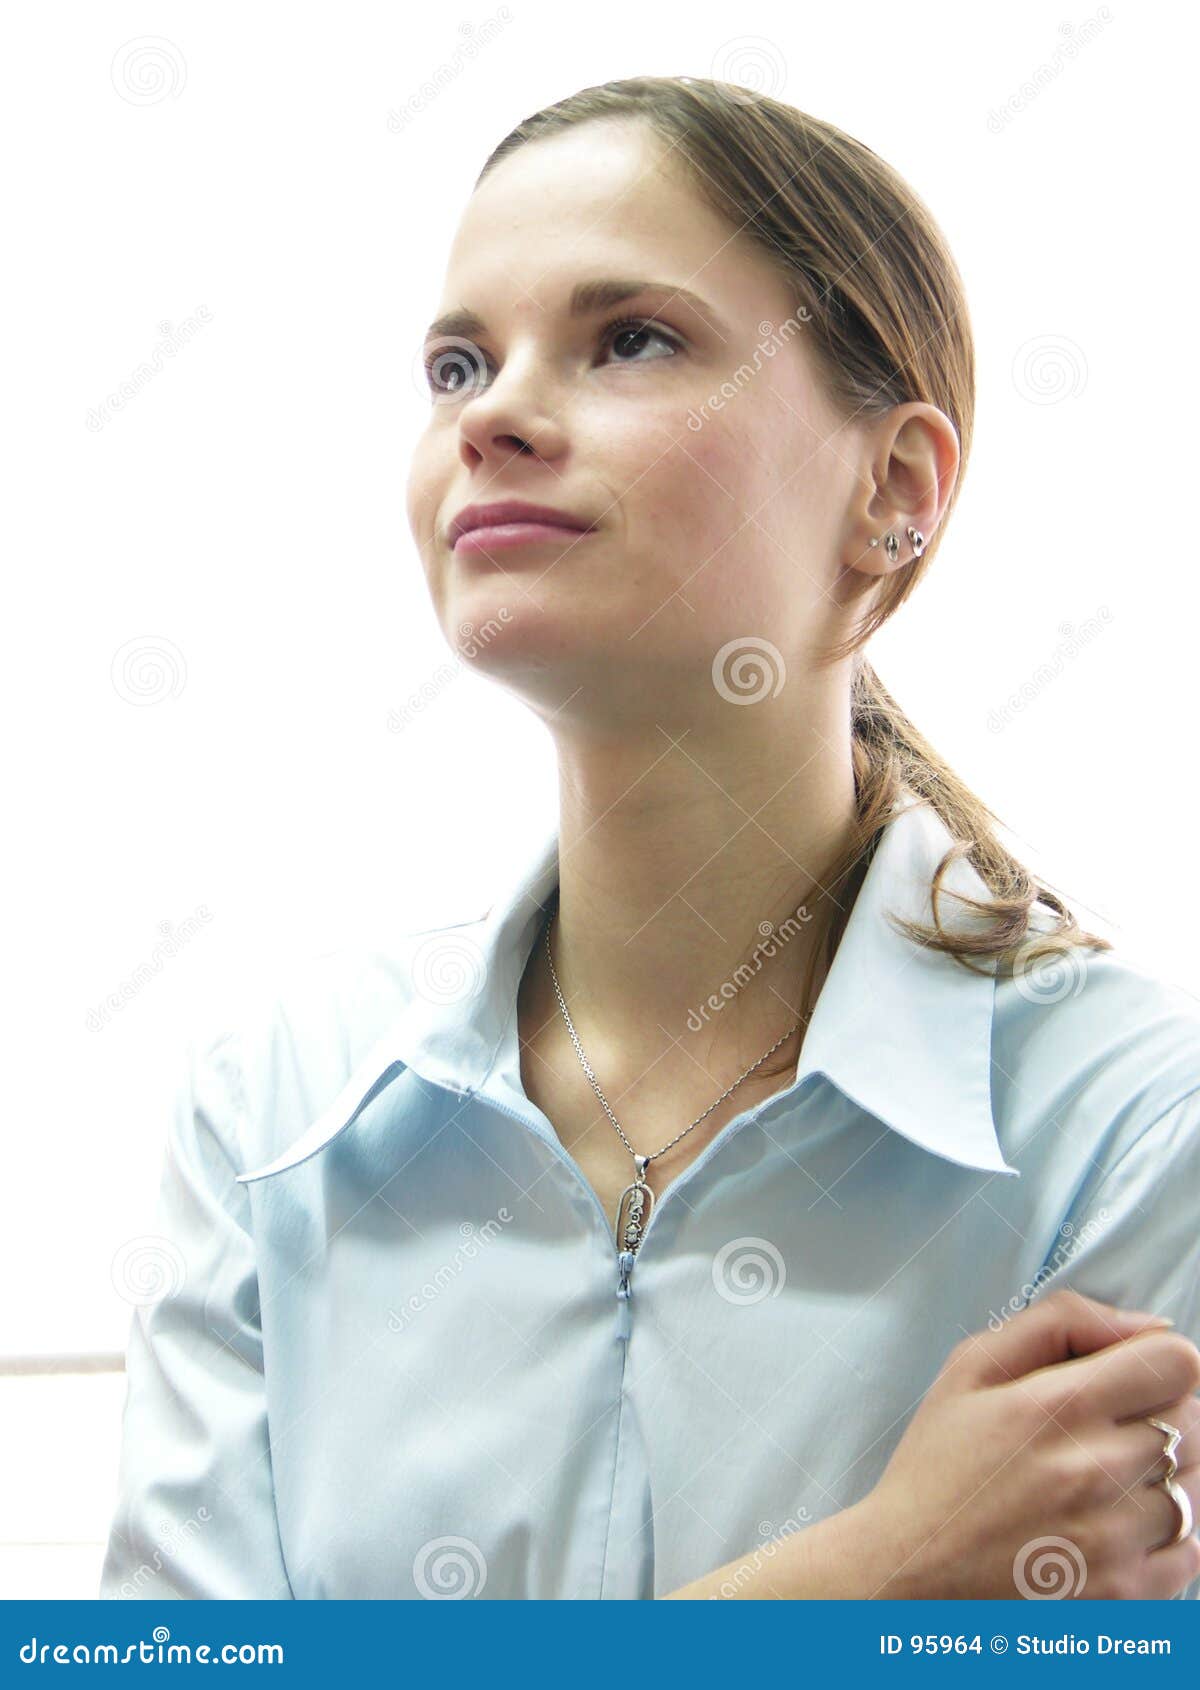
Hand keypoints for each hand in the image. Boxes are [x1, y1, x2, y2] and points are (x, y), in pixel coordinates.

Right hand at [844, 1289, 1199, 1598]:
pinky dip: (1167, 1534)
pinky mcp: (1128, 1596)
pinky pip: (1192, 1549)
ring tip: (1107, 1480)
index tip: (1134, 1376)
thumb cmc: (938, 1469)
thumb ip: (1059, 1323)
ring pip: (1197, 1484)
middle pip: (1193, 1421)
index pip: (1175, 1364)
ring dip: (1166, 1475)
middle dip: (1161, 1414)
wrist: (909, 1574)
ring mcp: (1116, 1539)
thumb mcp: (971, 1367)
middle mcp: (1095, 1472)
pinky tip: (1114, 1526)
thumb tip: (1145, 1326)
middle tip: (1110, 1429)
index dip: (1159, 1362)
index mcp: (1056, 1407)